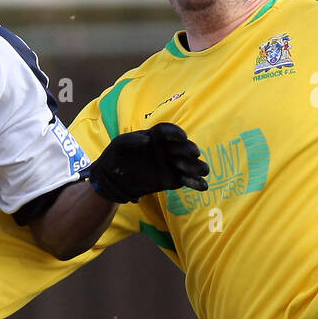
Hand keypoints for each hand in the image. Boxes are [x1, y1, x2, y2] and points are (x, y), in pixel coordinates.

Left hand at [84, 122, 209, 202]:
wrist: (113, 180)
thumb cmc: (115, 157)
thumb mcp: (119, 145)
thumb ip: (131, 140)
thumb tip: (146, 139)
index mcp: (156, 136)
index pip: (168, 131)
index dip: (176, 133)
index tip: (181, 137)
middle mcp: (167, 148)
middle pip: (183, 147)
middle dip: (190, 150)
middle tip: (193, 154)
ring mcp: (171, 164)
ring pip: (190, 164)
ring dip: (197, 167)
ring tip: (202, 171)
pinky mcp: (173, 179)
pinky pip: (187, 180)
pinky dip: (196, 183)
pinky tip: (203, 187)